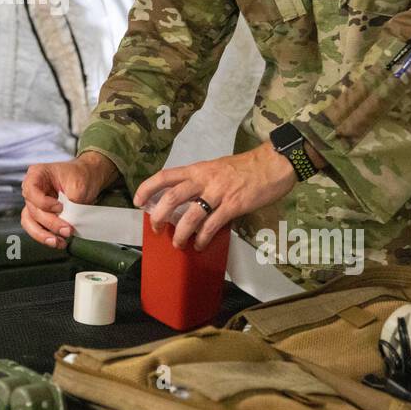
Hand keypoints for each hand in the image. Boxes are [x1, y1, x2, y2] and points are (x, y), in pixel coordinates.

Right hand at [20, 151, 118, 249]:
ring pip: (30, 222)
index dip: (44, 203)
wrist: (89, 178)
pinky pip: (36, 227)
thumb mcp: (79, 185)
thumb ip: (71, 203)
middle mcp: (32, 188)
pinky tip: (58, 241)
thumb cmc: (81, 175)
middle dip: (50, 223)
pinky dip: (46, 236)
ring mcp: (35, 202)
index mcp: (37, 174)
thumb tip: (68, 220)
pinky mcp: (40, 214)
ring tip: (59, 242)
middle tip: (67, 230)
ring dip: (44, 235)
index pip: (31, 191)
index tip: (60, 207)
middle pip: (33, 210)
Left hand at [133, 142, 297, 250]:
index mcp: (198, 169)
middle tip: (156, 228)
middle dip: (159, 215)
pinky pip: (212, 225)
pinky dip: (202, 238)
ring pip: (191, 215)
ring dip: (180, 233)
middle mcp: (204, 179)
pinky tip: (199, 245)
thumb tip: (187, 199)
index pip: (165, 176)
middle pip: (172, 197)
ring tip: (177, 243)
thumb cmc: (245, 167)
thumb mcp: (216, 168)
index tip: (137, 200)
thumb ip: (201, 181)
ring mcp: (219, 193)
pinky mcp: (233, 205)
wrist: (273, 164)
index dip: (148, 188)